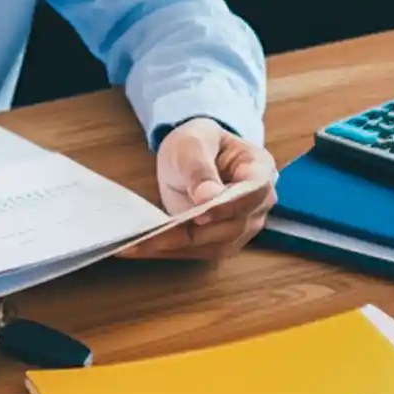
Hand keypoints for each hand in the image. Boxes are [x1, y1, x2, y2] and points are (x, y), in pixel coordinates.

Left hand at [121, 117, 277, 260]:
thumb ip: (200, 169)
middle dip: (189, 234)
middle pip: (231, 226)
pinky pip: (195, 250)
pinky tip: (137, 248)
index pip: (253, 192)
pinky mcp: (219, 241)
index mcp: (259, 170)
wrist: (192, 154)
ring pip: (212, 246)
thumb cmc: (197, 142)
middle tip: (149, 236)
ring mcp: (241, 226)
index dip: (228, 206)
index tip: (200, 214)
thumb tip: (209, 198)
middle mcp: (257, 204)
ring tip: (134, 246)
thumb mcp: (193, 144)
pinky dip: (166, 251)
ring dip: (172, 248)